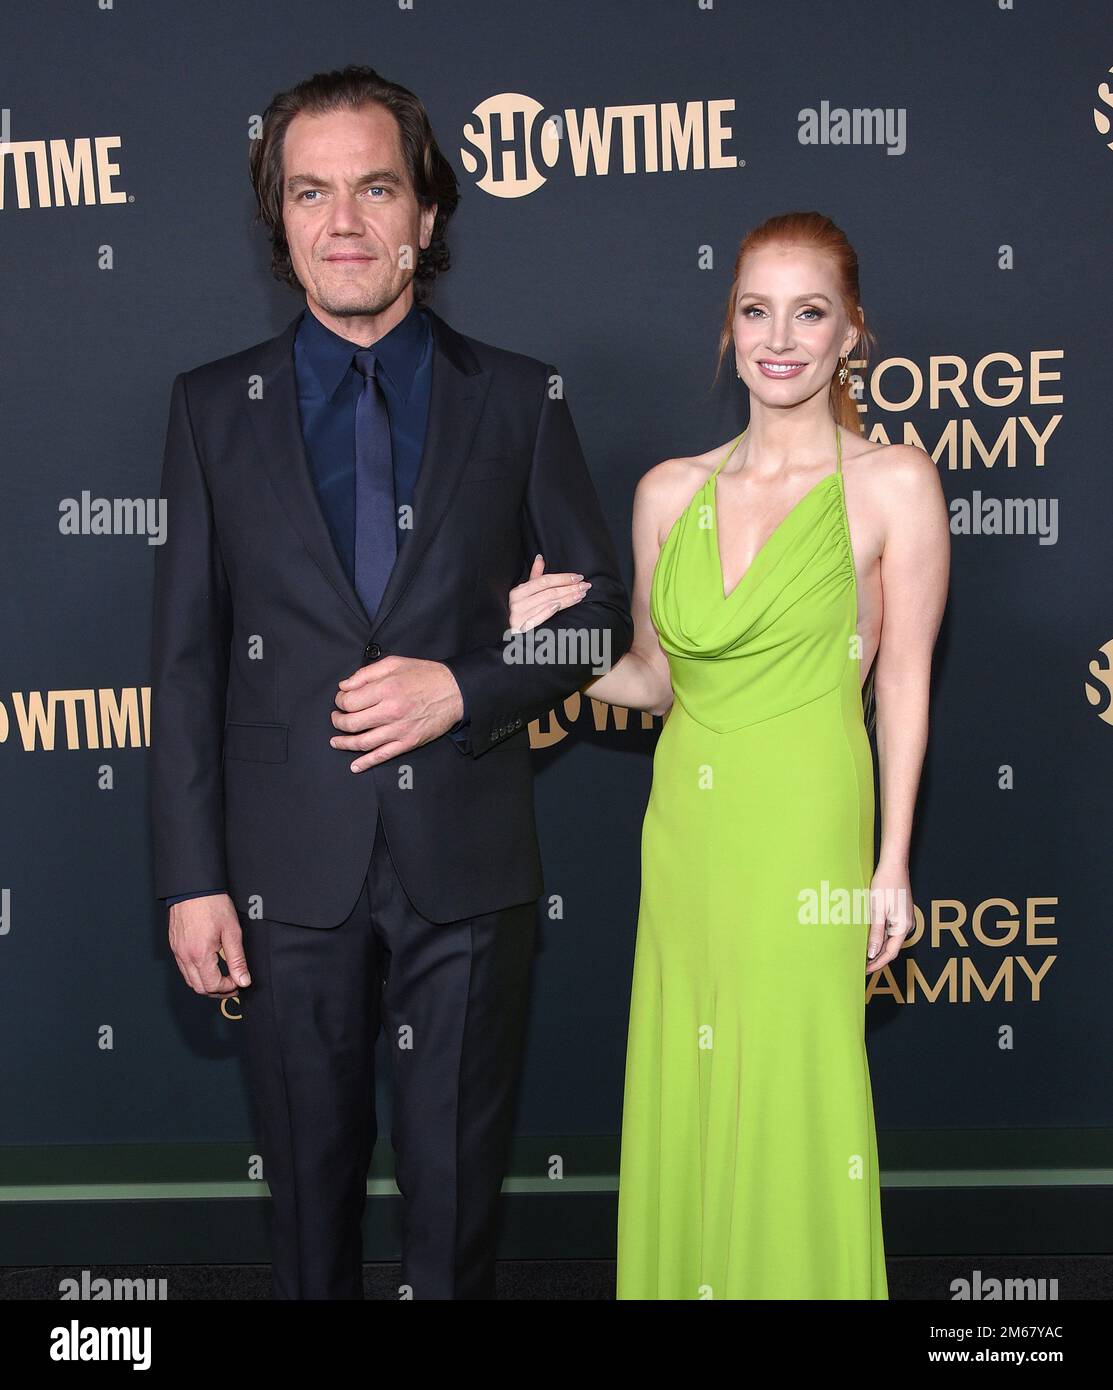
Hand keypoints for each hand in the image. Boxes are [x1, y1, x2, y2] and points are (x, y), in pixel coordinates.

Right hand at [168, 893, 249, 996]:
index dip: (228, 988)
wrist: (194, 888)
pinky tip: (208, 966)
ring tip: (222, 977)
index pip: (212, 985)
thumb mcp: (232, 932)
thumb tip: (243, 980)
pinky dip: (196, 973)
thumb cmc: (213, 905)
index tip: (239, 982)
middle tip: (232, 984)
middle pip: (199, 987)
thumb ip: (237, 960)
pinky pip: (184, 968)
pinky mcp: (174, 946)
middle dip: (217, 990)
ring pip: (189, 980)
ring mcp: (177, 952)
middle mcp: (185, 956)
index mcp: (200, 954)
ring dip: (205, 984)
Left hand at [332, 655, 463, 770]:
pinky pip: (383, 755)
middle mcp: (390, 711)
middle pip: (352, 723)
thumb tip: (345, 685)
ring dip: (345, 743)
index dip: (340, 701)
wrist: (455, 691)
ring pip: (363, 742)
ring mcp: (399, 729)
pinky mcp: (408, 742)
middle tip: (336, 718)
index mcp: (386, 689)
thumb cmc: (426, 675)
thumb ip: (367, 673)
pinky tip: (355, 766)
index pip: (350, 701)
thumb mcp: (395, 663)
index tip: (341, 699)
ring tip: (336, 741)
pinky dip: (366, 762)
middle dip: (338, 721)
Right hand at [508, 553, 591, 632]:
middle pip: (549, 592)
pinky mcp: (522, 629)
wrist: (506, 634)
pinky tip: (560, 605)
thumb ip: (534, 576)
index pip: (544, 581)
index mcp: (518, 591)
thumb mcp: (523, 592)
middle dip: (569, 588)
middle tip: (585, 586)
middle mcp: (518, 602)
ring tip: (581, 595)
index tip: (578, 577)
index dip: (562, 578)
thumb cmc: (518, 611)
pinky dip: (548, 611)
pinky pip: (537, 618)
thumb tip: (540, 558)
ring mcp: (519, 616)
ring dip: (567, 599)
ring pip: (548, 603)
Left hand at [865, 861, 912, 973]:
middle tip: (861, 965)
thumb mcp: (877, 910)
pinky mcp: (900, 913)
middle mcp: (907, 925)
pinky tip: (870, 938)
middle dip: (877, 957)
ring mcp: (904, 919)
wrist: (894, 865)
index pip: (890, 953)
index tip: (865, 970)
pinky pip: (890, 930)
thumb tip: (872, 953)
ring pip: (890, 940)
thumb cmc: (886, 884)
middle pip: (891, 948)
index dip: (877, 963)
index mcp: (903, 927)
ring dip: (878, 947)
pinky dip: (880, 937)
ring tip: (862, 954)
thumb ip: (876, 933)